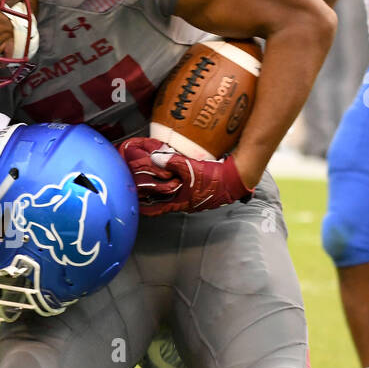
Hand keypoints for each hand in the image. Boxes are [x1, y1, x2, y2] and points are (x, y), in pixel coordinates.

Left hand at [119, 137, 252, 214]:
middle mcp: (186, 204)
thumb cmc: (215, 178)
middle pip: (163, 203)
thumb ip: (173, 162)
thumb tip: (155, 158)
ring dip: (162, 192)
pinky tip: (172, 178)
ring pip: (172, 197)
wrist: (235, 179)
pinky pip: (181, 191)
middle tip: (139, 191)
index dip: (144, 208)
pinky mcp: (199, 193)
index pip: (157, 209)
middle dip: (151, 198)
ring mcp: (193, 199)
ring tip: (151, 184)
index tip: (133, 204)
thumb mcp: (192, 169)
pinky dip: (174, 187)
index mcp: (181, 202)